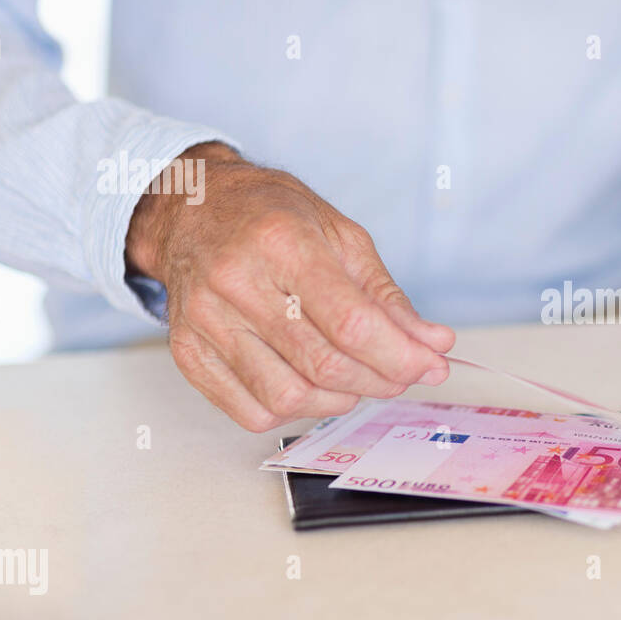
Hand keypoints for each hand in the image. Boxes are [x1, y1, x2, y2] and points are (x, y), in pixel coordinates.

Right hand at [126, 142, 453, 430]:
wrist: (191, 208)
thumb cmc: (271, 216)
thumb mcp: (341, 235)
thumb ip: (387, 297)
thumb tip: (433, 345)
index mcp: (281, 242)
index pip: (351, 324)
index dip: (400, 356)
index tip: (431, 365)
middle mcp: (236, 283)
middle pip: (324, 365)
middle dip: (380, 379)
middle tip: (403, 373)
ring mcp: (205, 322)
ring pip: (288, 397)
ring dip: (339, 399)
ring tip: (356, 378)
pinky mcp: (188, 352)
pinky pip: (251, 411)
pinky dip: (295, 411)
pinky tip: (312, 386)